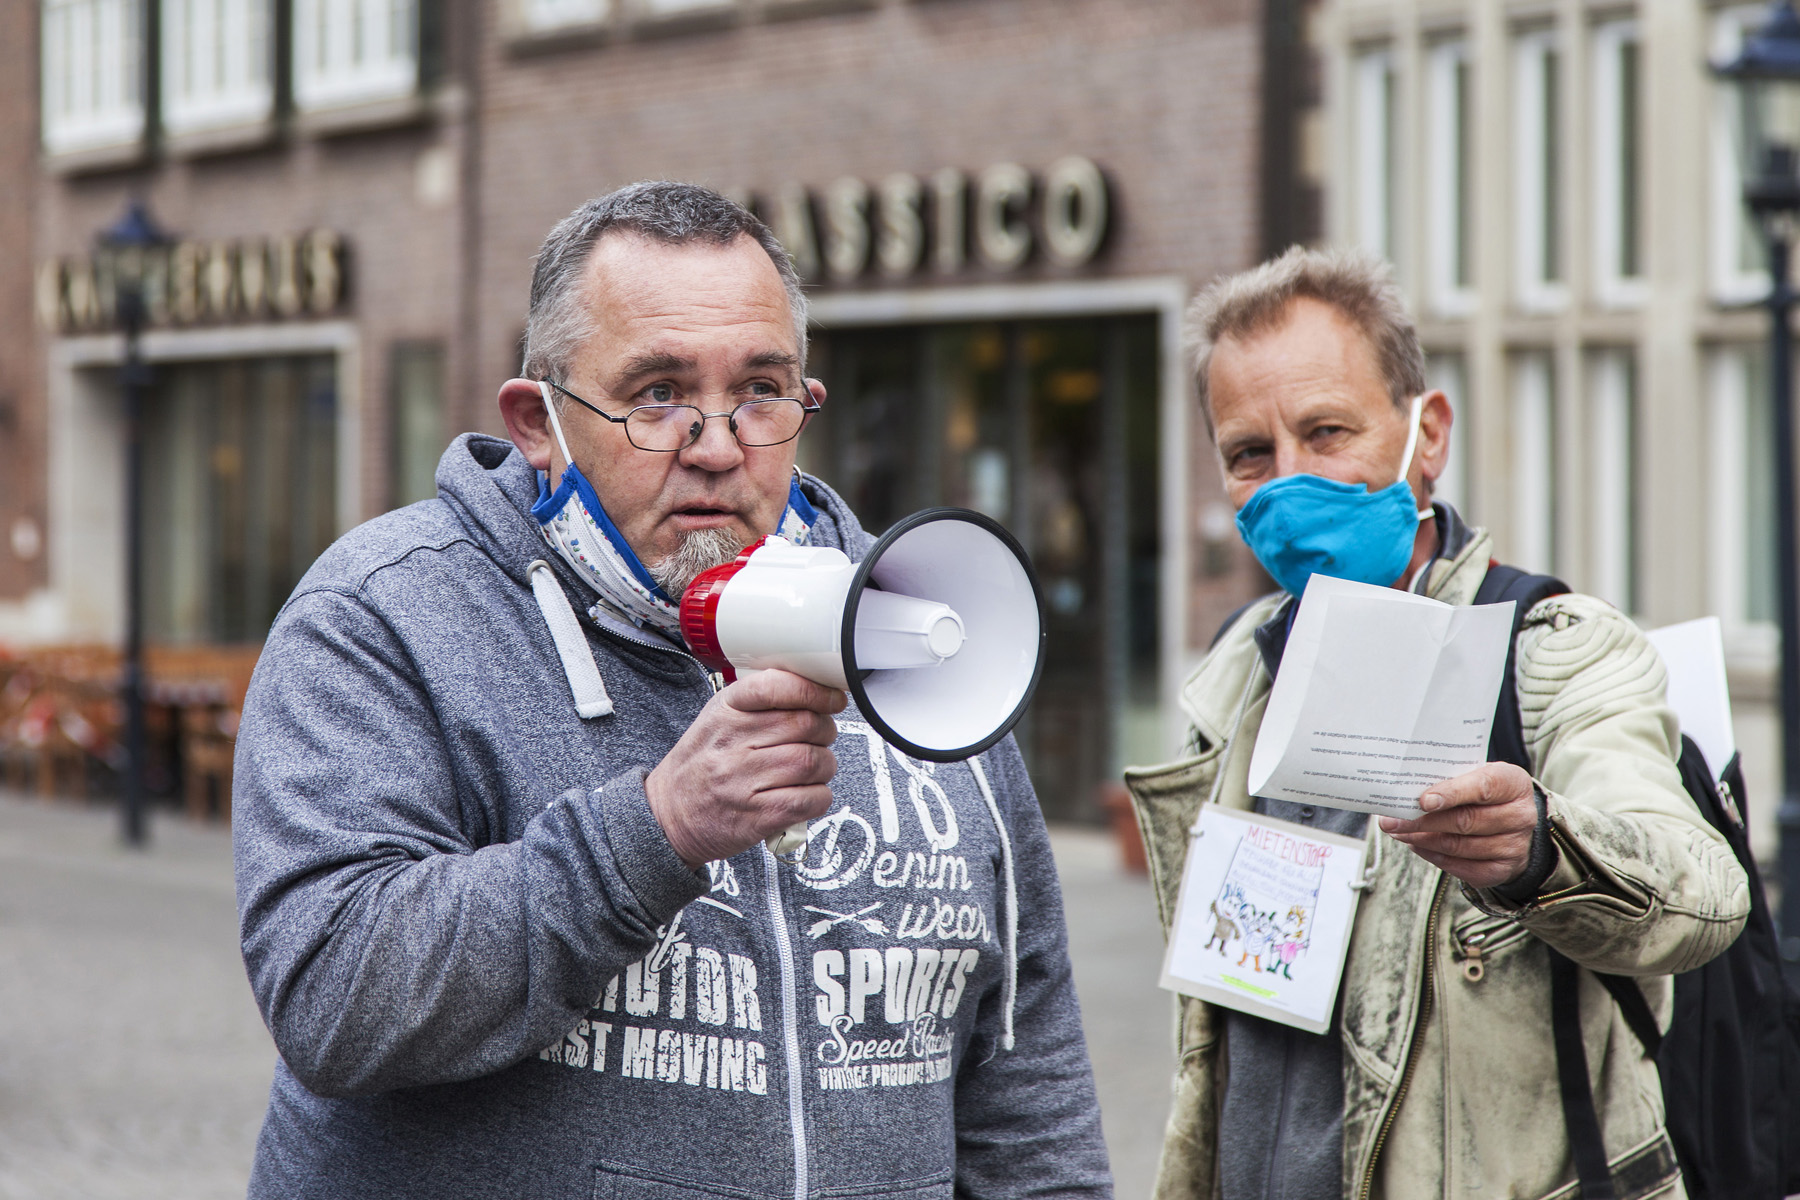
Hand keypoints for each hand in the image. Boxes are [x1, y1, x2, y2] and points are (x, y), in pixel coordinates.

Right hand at [645, 670, 846, 867]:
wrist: (668, 816)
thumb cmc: (700, 764)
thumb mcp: (717, 718)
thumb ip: (758, 701)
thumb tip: (813, 690)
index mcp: (725, 712)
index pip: (776, 687)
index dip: (814, 690)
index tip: (832, 697)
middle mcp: (733, 745)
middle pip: (806, 725)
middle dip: (825, 730)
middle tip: (821, 737)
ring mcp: (744, 783)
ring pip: (813, 762)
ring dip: (825, 764)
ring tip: (814, 767)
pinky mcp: (757, 817)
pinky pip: (810, 800)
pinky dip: (819, 795)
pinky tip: (808, 792)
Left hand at [1377, 762, 1538, 889]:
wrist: (1512, 821)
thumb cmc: (1484, 791)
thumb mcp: (1475, 775)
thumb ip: (1449, 780)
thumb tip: (1405, 791)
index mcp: (1513, 783)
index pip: (1482, 787)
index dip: (1452, 794)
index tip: (1422, 800)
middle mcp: (1520, 816)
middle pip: (1465, 821)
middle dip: (1422, 822)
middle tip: (1391, 820)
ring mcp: (1514, 846)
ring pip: (1458, 846)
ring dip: (1421, 840)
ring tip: (1398, 832)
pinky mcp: (1502, 870)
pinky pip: (1461, 868)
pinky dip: (1433, 856)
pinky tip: (1416, 845)